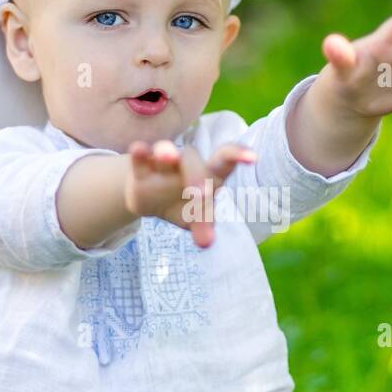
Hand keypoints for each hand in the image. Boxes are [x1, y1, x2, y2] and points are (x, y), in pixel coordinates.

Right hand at [125, 139, 257, 248]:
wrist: (152, 202)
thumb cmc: (185, 207)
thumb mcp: (196, 218)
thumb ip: (203, 227)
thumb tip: (205, 243)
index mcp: (209, 173)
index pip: (225, 159)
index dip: (238, 155)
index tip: (253, 157)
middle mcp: (187, 163)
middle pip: (193, 162)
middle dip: (197, 176)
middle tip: (201, 195)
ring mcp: (163, 163)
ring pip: (165, 151)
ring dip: (166, 151)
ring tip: (166, 155)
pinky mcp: (140, 169)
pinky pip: (140, 158)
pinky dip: (140, 152)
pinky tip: (138, 148)